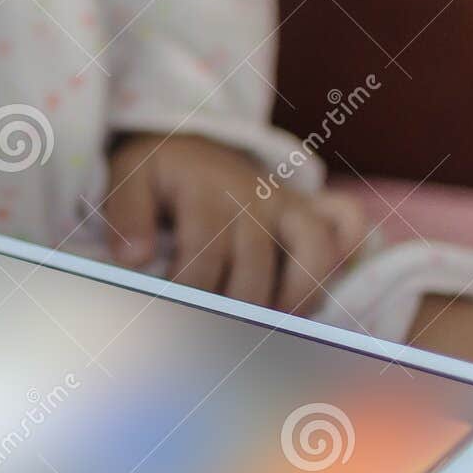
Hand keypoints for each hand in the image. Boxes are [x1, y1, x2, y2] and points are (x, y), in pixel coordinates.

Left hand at [102, 133, 367, 310]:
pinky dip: (343, 255)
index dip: (187, 292)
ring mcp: (288, 202)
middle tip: (211, 333)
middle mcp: (256, 197)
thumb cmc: (158, 172)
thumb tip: (135, 258)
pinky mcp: (308, 207)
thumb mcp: (129, 178)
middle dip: (232, 308)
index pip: (205, 257)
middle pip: (256, 270)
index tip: (171, 311)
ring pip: (313, 253)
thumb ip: (126, 215)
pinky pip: (346, 223)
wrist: (187, 140)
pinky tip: (312, 295)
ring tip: (267, 327)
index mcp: (209, 192)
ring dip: (294, 297)